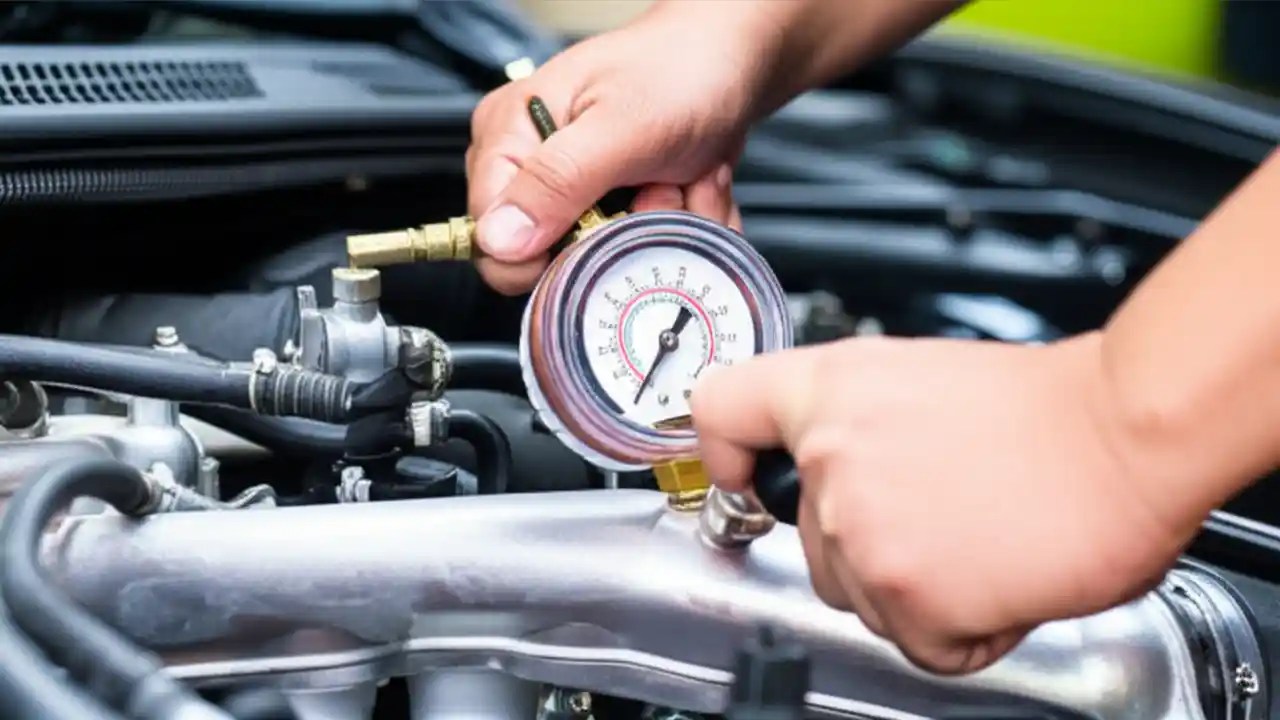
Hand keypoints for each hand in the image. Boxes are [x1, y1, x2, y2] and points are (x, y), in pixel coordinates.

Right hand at [465, 5, 769, 294]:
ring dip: (658, 230)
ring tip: (682, 181)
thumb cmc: (680, 69)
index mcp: (508, 135)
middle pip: (551, 256)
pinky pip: (634, 247)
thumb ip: (558, 183)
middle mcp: (529, 164)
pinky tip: (690, 188)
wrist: (732, 58)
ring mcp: (570, 187)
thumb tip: (498, 240)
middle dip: (620, 237)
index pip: (491, 239)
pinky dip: (673, 227)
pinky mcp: (608, 203)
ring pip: (604, 259)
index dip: (549, 255)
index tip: (610, 226)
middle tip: (661, 187)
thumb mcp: (621, 127)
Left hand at [689, 333, 1207, 673]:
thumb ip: (860, 422)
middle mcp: (832, 459)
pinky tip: (998, 577)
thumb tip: (843, 461)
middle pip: (809, 542)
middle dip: (869, 547)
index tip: (740, 475)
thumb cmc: (1048, 409)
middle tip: (942, 515)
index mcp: (832, 391)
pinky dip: (963, 629)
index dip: (726, 454)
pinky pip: (919, 642)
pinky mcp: (906, 597)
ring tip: (980, 538)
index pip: (723, 411)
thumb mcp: (922, 380)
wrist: (1123, 435)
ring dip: (916, 587)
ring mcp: (862, 533)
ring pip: (859, 597)